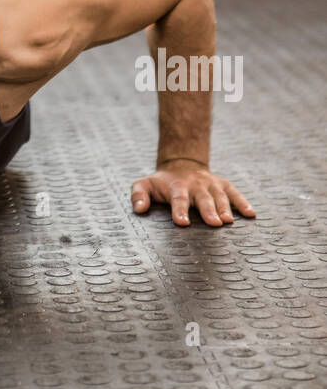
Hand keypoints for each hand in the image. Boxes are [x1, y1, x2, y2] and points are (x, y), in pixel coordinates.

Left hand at [131, 160, 255, 227]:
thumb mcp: (145, 184)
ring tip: (229, 221)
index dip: (179, 210)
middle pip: (203, 198)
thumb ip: (138, 194)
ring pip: (220, 196)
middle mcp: (196, 185)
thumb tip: (139, 209)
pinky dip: (243, 203)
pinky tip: (251, 214)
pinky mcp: (223, 185)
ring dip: (225, 208)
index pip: (178, 198)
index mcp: (177, 186)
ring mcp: (211, 184)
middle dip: (208, 210)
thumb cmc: (162, 182)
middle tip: (215, 224)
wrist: (181, 164)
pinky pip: (235, 193)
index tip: (182, 222)